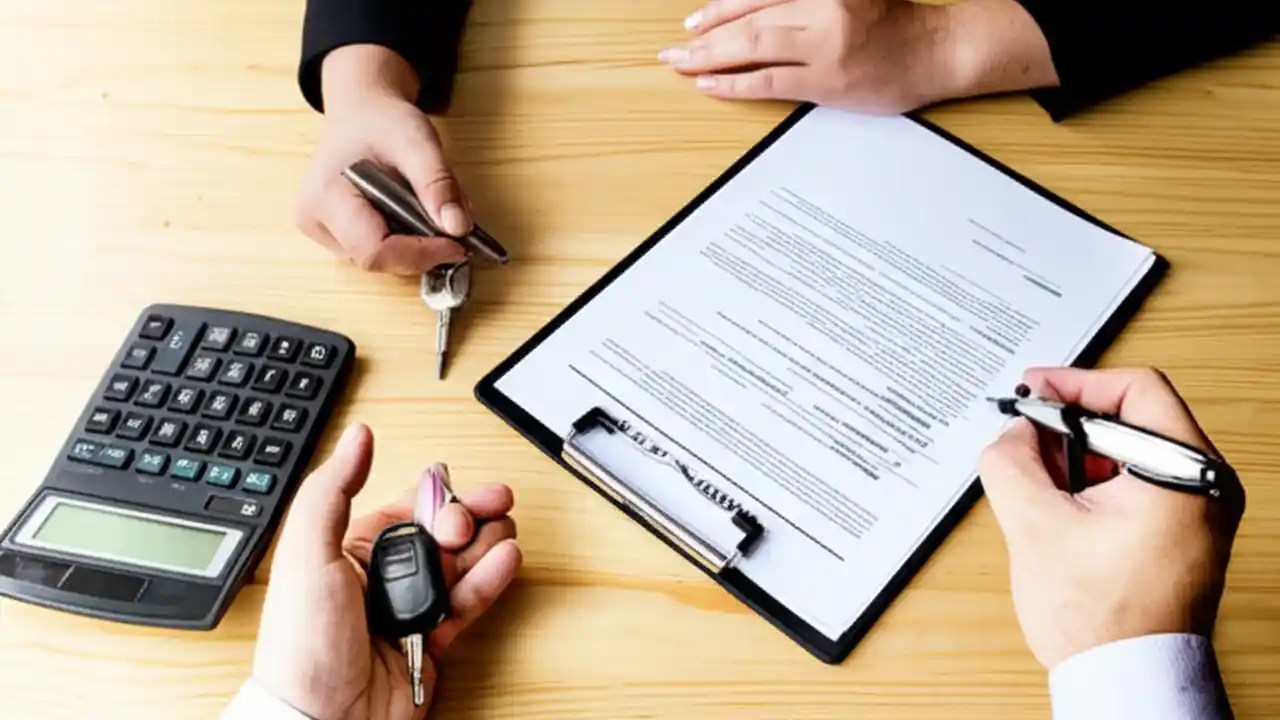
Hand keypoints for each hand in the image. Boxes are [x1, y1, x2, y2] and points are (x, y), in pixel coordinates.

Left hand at [250, 424, 521, 718]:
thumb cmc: (302, 646)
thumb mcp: (306, 553)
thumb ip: (332, 489)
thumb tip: (358, 437)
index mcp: (352, 545)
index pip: (410, 503)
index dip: (437, 496)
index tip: (449, 502)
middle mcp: (385, 572)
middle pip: (445, 528)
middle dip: (468, 517)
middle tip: (468, 529)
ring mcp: (412, 605)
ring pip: (465, 560)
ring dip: (489, 543)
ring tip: (501, 539)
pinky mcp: (435, 637)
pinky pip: (470, 600)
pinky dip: (491, 578)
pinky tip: (505, 561)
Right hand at [295, 45, 470, 273]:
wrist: (361, 111)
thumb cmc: (381, 121)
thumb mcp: (417, 140)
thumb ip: (438, 183)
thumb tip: (458, 227)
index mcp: (326, 196)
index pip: (374, 250)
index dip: (420, 254)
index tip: (457, 243)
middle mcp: (315, 219)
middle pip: (377, 260)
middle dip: (421, 249)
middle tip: (450, 224)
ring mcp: (321, 231)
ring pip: (379, 261)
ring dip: (413, 246)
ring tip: (426, 210)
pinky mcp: (333, 235)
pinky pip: (375, 252)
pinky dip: (402, 242)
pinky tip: (409, 215)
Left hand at [662, 0, 1058, 113]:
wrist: (935, 49)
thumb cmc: (891, 23)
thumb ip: (799, 4)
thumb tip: (750, 18)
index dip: (719, 9)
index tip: (693, 23)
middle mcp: (822, 9)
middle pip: (749, 20)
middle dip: (705, 37)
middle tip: (675, 51)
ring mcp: (825, 45)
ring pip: (754, 47)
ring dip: (711, 59)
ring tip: (683, 67)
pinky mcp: (829, 80)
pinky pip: (771, 82)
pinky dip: (736, 83)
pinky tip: (712, 86)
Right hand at [979, 368, 1244, 668]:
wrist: (1124, 677)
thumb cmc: (1100, 619)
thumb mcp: (1034, 525)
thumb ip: (1011, 462)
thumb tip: (1012, 434)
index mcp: (1187, 476)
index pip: (1136, 391)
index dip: (1075, 383)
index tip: (1035, 390)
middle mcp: (1207, 487)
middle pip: (1135, 417)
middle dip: (1071, 424)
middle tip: (1027, 433)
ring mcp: (1200, 510)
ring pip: (1133, 449)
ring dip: (1079, 454)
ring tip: (1040, 479)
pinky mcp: (1184, 530)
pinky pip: (1139, 481)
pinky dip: (1096, 479)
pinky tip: (1062, 503)